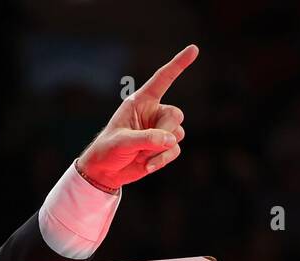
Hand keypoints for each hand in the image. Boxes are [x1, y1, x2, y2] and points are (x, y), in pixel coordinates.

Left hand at [76, 43, 197, 190]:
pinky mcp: (163, 148)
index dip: (178, 64)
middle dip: (165, 131)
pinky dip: (162, 159)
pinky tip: (147, 166)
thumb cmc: (108, 150)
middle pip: (175, 115)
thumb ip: (146, 138)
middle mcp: (153, 113)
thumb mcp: (122, 141)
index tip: (194, 49)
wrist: (105, 172)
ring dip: (160, 149)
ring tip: (140, 156)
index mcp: (141, 101)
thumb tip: (171, 140)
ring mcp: (160, 130)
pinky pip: (174, 150)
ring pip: (177, 135)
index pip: (162, 79)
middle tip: (147, 144)